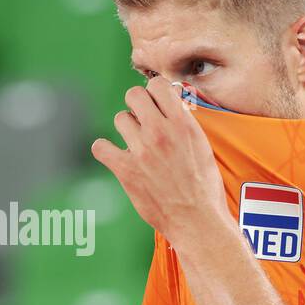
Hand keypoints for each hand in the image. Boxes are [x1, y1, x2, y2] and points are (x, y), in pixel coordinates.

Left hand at [92, 76, 228, 251]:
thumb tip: (169, 105)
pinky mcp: (125, 170)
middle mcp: (160, 131)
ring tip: (135, 143)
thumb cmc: (204, 187)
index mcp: (183, 123)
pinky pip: (100, 146)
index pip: (157, 84)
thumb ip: (183, 123)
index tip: (155, 104)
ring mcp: (141, 150)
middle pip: (133, 94)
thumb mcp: (201, 145)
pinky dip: (105, 150)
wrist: (197, 220)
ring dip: (126, 129)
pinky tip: (115, 156)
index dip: (154, 93)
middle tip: (143, 121)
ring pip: (120, 118)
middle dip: (137, 105)